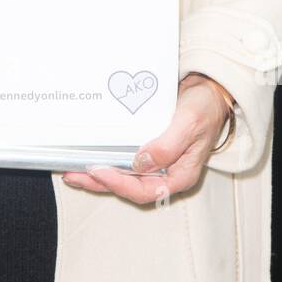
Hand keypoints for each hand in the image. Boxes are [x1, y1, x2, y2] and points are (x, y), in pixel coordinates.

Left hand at [61, 73, 232, 205]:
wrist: (209, 90)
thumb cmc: (205, 107)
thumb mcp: (189, 123)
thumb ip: (167, 146)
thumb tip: (141, 163)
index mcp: (179, 175)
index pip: (145, 191)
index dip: (119, 184)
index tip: (99, 171)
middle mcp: (166, 174)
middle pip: (128, 188)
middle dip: (99, 183)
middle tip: (73, 175)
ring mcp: (157, 163)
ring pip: (123, 177)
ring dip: (98, 176)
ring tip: (72, 171)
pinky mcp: (148, 150)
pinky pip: (125, 162)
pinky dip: (106, 161)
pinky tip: (90, 157)